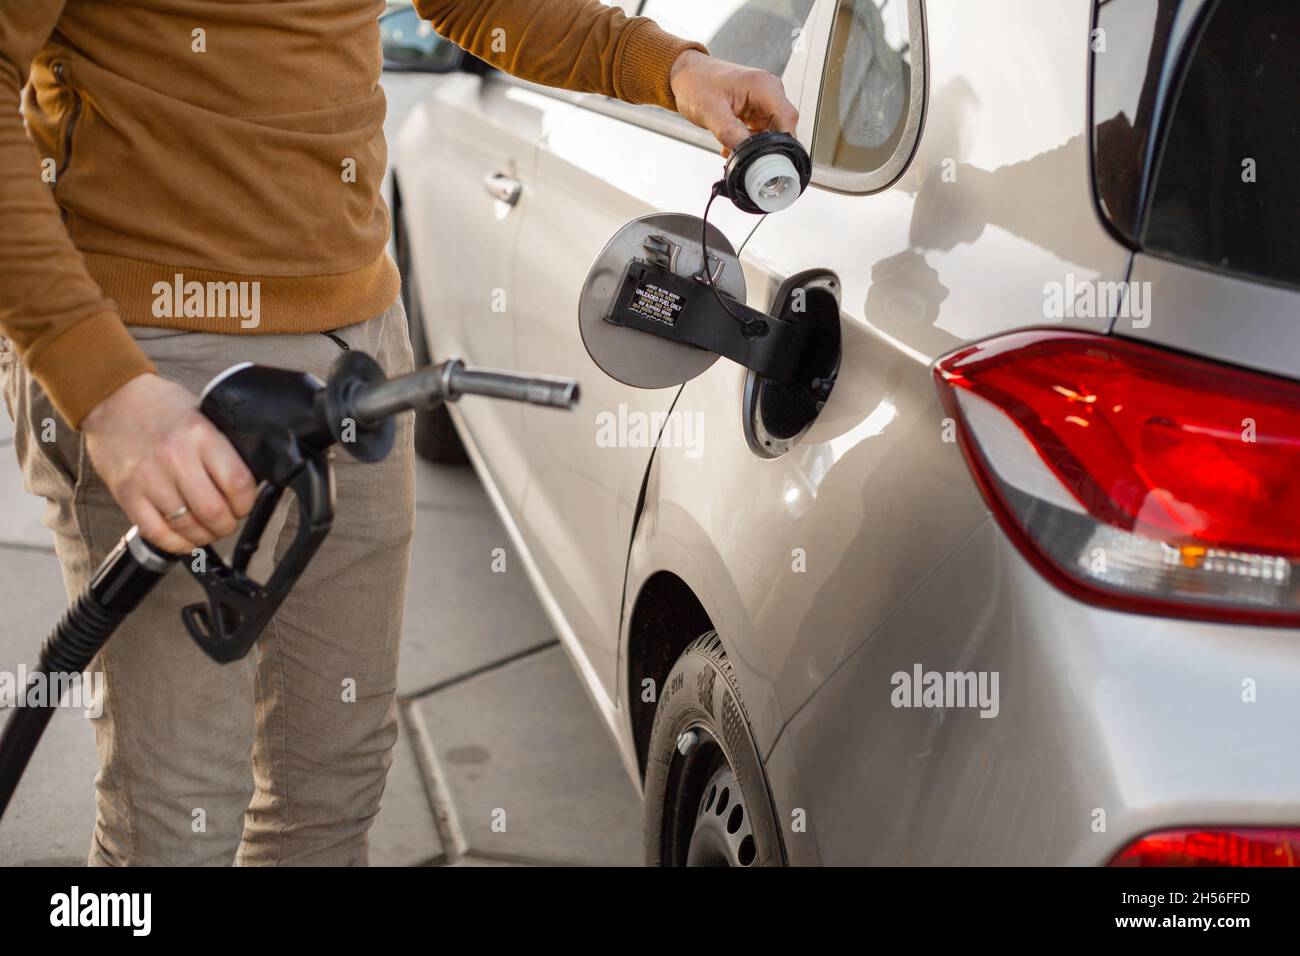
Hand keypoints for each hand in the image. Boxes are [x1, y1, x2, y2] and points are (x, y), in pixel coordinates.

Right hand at [82, 373, 256, 553]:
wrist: (112, 400)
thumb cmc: (161, 407)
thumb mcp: (203, 415)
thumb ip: (223, 446)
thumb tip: (250, 479)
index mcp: (201, 435)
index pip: (238, 483)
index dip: (247, 502)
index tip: (244, 504)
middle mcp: (175, 457)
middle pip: (213, 511)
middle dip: (227, 524)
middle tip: (228, 521)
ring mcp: (148, 477)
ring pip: (186, 526)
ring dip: (204, 536)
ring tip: (208, 530)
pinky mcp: (126, 493)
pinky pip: (156, 532)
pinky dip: (175, 543)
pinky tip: (184, 539)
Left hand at [669, 50, 799, 155]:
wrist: (686, 75)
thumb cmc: (696, 83)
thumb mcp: (710, 111)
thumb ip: (730, 133)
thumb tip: (747, 154)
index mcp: (762, 85)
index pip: (787, 118)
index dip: (784, 142)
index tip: (772, 160)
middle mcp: (768, 90)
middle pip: (783, 126)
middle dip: (767, 146)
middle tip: (747, 158)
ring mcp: (764, 99)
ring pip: (773, 131)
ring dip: (756, 145)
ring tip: (732, 148)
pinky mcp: (757, 108)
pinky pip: (762, 131)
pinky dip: (750, 141)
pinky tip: (732, 144)